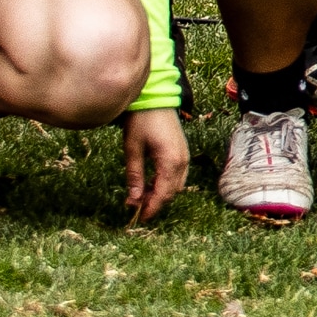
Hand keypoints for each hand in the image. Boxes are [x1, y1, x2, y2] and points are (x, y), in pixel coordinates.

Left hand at [121, 107, 187, 223]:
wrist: (155, 98)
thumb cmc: (141, 121)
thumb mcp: (132, 149)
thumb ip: (134, 176)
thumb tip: (133, 200)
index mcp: (171, 162)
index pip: (163, 194)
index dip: (152, 209)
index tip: (139, 219)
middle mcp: (182, 161)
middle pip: (172, 192)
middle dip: (156, 203)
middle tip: (136, 209)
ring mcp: (184, 156)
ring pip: (176, 184)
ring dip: (160, 194)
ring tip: (141, 197)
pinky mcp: (182, 151)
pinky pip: (177, 175)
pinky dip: (165, 183)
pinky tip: (150, 184)